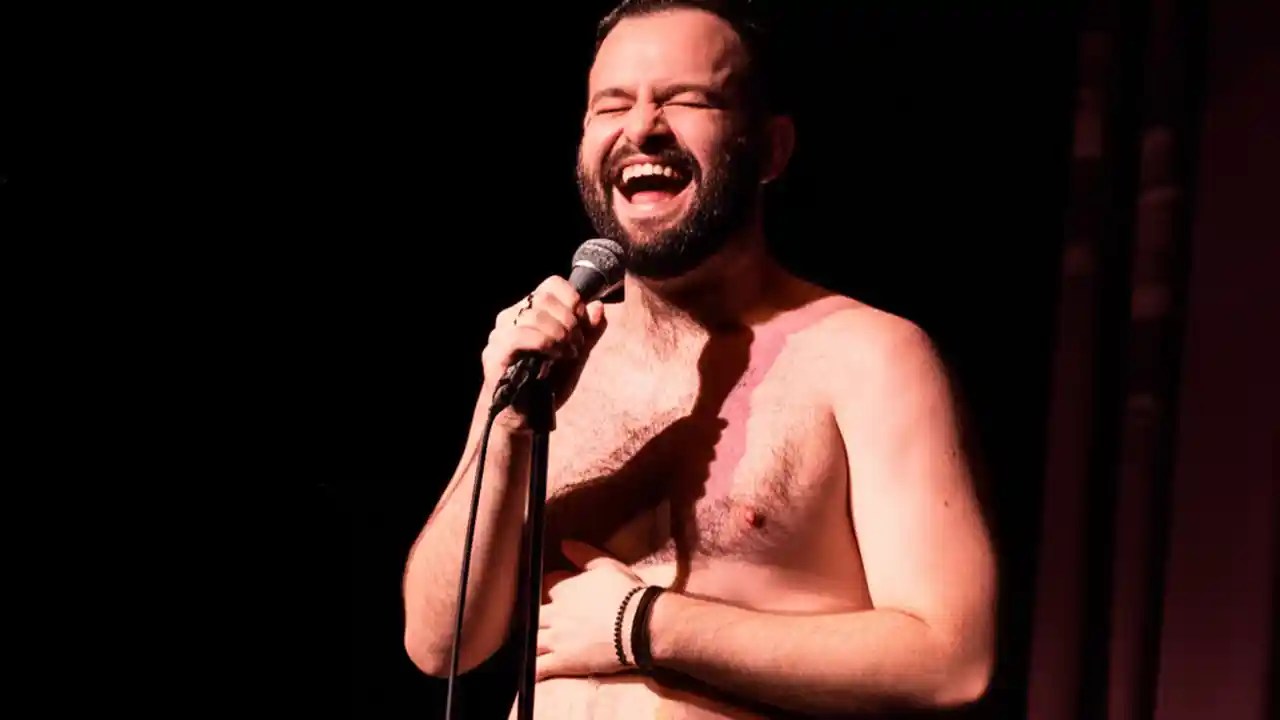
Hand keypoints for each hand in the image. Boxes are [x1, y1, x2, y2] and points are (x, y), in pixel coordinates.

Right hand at [482, 277, 606, 431]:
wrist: (526, 419)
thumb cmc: (547, 385)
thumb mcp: (576, 357)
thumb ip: (589, 333)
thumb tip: (599, 306)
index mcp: (531, 311)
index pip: (551, 284)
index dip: (573, 299)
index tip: (583, 323)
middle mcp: (512, 317)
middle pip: (544, 297)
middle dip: (569, 320)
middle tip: (577, 345)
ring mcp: (500, 334)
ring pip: (533, 314)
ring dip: (559, 333)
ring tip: (568, 353)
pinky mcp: (495, 353)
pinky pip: (519, 334)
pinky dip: (544, 342)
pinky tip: (555, 356)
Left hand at [536, 540, 645, 681]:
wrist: (639, 624)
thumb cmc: (627, 593)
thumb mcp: (607, 565)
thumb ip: (583, 554)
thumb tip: (564, 543)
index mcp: (564, 589)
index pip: (546, 586)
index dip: (550, 590)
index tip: (555, 594)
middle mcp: (555, 613)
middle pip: (533, 614)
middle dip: (534, 617)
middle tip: (539, 623)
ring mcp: (556, 638)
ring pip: (531, 640)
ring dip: (530, 642)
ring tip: (531, 646)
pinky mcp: (562, 661)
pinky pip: (539, 668)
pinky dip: (532, 670)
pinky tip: (529, 673)